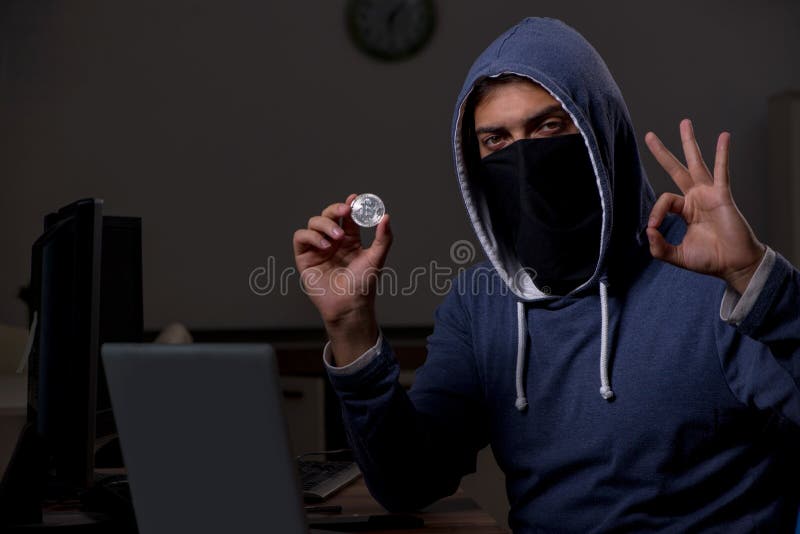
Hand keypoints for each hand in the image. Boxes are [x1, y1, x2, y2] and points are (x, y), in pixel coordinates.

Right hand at [293, 194, 392, 362]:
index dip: (350, 205)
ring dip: (325, 225)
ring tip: (337, 237)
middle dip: (335, 209)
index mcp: (350, 239)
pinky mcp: (305, 257)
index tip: (355, 199)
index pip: (347, 216)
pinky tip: (324, 244)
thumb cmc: (363, 285)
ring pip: (314, 223)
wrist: (349, 306)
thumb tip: (387, 216)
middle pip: (328, 215)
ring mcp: (318, 248)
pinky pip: (301, 238)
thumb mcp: (376, 258)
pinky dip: (311, 236)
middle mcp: (333, 241)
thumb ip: (383, 238)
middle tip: (345, 210)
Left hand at [644, 119, 764, 293]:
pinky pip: (721, 171)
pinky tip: (724, 137)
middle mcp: (696, 198)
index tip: (654, 228)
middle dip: (662, 153)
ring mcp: (709, 194)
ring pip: (695, 163)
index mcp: (685, 210)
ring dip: (689, 143)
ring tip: (684, 123)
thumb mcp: (677, 255)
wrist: (734, 264)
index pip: (664, 200)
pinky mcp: (722, 195)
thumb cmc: (710, 260)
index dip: (655, 213)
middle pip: (675, 169)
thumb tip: (647, 232)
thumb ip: (659, 247)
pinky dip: (722, 154)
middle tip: (648, 136)